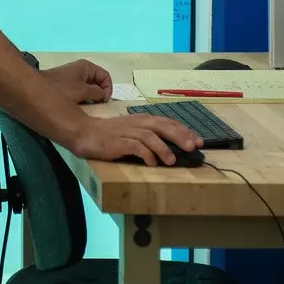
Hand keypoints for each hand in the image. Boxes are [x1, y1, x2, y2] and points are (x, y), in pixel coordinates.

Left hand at [42, 59, 112, 103]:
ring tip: (86, 110)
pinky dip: (81, 101)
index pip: (105, 77)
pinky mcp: (65, 88)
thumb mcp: (83, 91)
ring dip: (89, 100)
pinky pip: (79, 94)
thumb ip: (97, 93)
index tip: (103, 102)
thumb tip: (102, 96)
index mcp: (86, 67)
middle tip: (96, 108)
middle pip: (97, 84)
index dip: (107, 90)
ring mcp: (71, 80)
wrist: (34, 92)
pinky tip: (77, 109)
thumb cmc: (61, 90)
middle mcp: (80, 71)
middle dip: (98, 96)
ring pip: (88, 91)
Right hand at [72, 114, 202, 165]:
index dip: (184, 131)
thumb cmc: (110, 135)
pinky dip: (145, 154)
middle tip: (193, 147)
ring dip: (163, 148)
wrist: (85, 132)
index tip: (198, 141)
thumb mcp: (132, 131)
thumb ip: (149, 136)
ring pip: (150, 136)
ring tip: (172, 161)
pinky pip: (135, 146)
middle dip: (180, 136)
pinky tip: (151, 163)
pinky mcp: (118, 141)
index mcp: (142, 119)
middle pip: (162, 126)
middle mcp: (137, 123)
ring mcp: (127, 131)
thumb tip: (172, 148)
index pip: (167, 122)